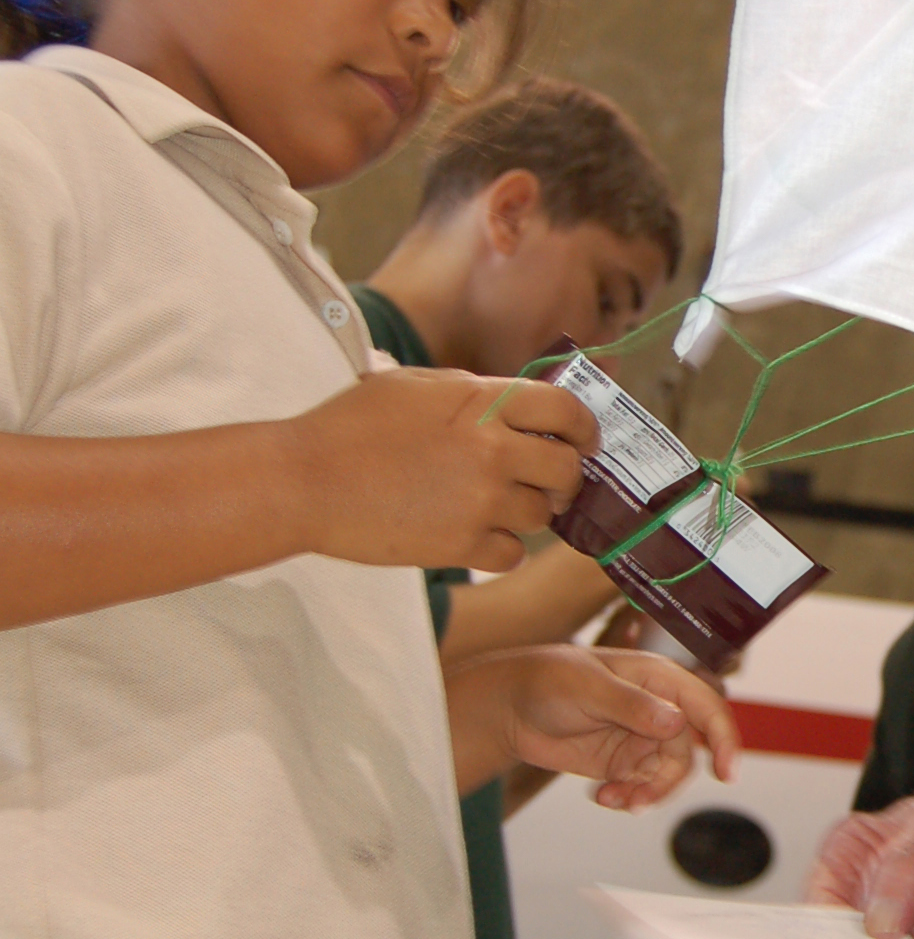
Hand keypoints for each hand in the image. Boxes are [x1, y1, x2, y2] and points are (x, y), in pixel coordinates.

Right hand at [287, 368, 597, 574]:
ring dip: (528, 513)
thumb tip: (511, 403)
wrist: (304, 481)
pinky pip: (512, 553)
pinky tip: (475, 536)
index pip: (566, 410)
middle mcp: (493, 450)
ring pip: (542, 515)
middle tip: (548, 484)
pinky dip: (501, 549)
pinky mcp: (461, 545)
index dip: (584, 428)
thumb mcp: (414, 385)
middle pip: (566, 469)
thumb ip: (472, 392)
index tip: (583, 441)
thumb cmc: (349, 427)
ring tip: (496, 507)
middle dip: (564, 478)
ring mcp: (480, 500)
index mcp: (483, 402)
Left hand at [454, 643, 738, 805]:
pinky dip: (628, 797)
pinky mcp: (622, 761)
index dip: (723, 738)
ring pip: (667, 775)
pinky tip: (602, 796)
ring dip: (647, 793)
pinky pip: (642, 786)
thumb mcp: (588, 687)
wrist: (509, 708)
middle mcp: (657, 709)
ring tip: (615, 799)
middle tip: (640, 799)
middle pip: (687, 752)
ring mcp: (641, 737)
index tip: (726, 773)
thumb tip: (675, 722)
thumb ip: (632, 705)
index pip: (706, 707)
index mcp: (658, 679)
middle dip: (667, 781)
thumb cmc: (546, 680)